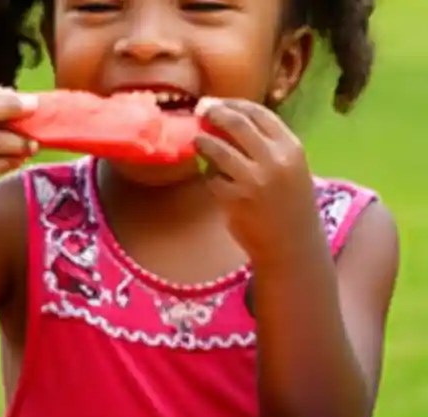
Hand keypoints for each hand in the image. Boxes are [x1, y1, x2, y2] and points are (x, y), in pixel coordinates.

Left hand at [195, 98, 324, 265]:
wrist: (292, 241)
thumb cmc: (289, 202)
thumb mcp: (290, 166)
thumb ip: (268, 144)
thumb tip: (231, 118)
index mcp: (291, 147)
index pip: (259, 113)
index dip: (234, 103)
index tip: (217, 102)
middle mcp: (275, 159)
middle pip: (237, 124)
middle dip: (214, 112)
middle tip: (199, 110)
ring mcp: (254, 179)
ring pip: (218, 148)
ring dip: (203, 141)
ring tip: (197, 140)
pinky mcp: (235, 198)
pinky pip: (211, 177)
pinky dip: (208, 173)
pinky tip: (210, 174)